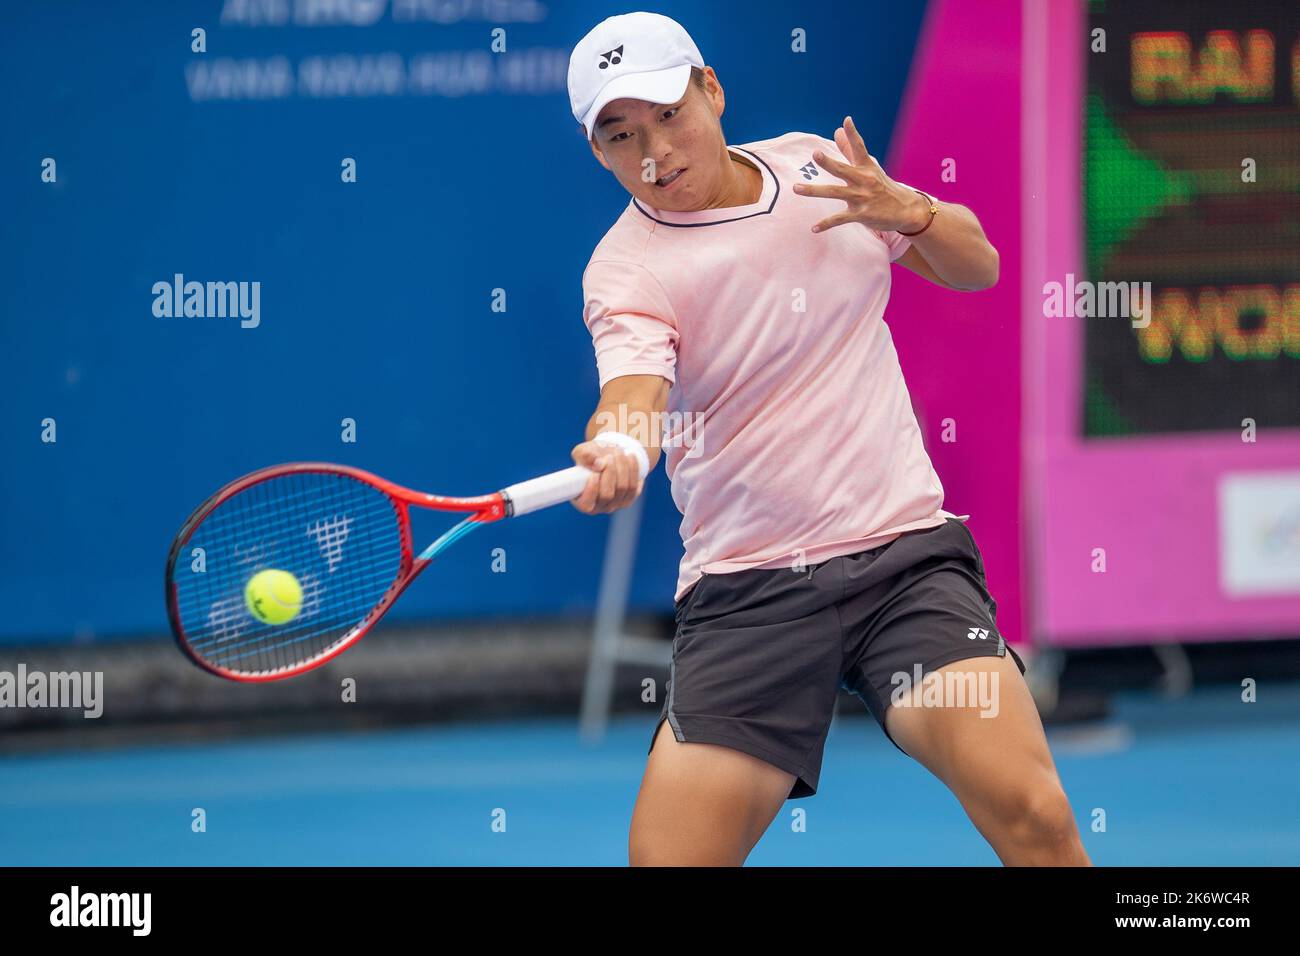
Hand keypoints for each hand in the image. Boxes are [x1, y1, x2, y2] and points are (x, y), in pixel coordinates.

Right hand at [569, 438, 644, 513]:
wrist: (610, 455)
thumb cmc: (591, 456)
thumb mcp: (583, 451)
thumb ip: (585, 456)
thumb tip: (598, 465)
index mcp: (582, 500)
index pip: (586, 504)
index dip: (591, 490)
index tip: (594, 473)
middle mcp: (599, 506)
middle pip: (607, 495)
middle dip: (609, 473)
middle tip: (609, 456)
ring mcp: (616, 504)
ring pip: (622, 489)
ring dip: (622, 468)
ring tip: (619, 452)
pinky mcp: (630, 498)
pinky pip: (634, 486)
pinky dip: (633, 470)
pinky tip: (630, 457)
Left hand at [791, 115, 928, 233]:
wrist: (906, 210)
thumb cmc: (883, 186)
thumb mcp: (868, 167)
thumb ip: (849, 149)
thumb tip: (837, 130)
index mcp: (866, 167)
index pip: (859, 148)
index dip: (854, 134)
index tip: (847, 121)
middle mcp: (864, 180)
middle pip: (843, 170)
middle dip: (829, 162)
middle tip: (815, 154)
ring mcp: (862, 198)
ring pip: (834, 192)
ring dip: (814, 191)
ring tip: (796, 188)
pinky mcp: (861, 214)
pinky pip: (839, 219)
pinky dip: (826, 224)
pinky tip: (813, 228)